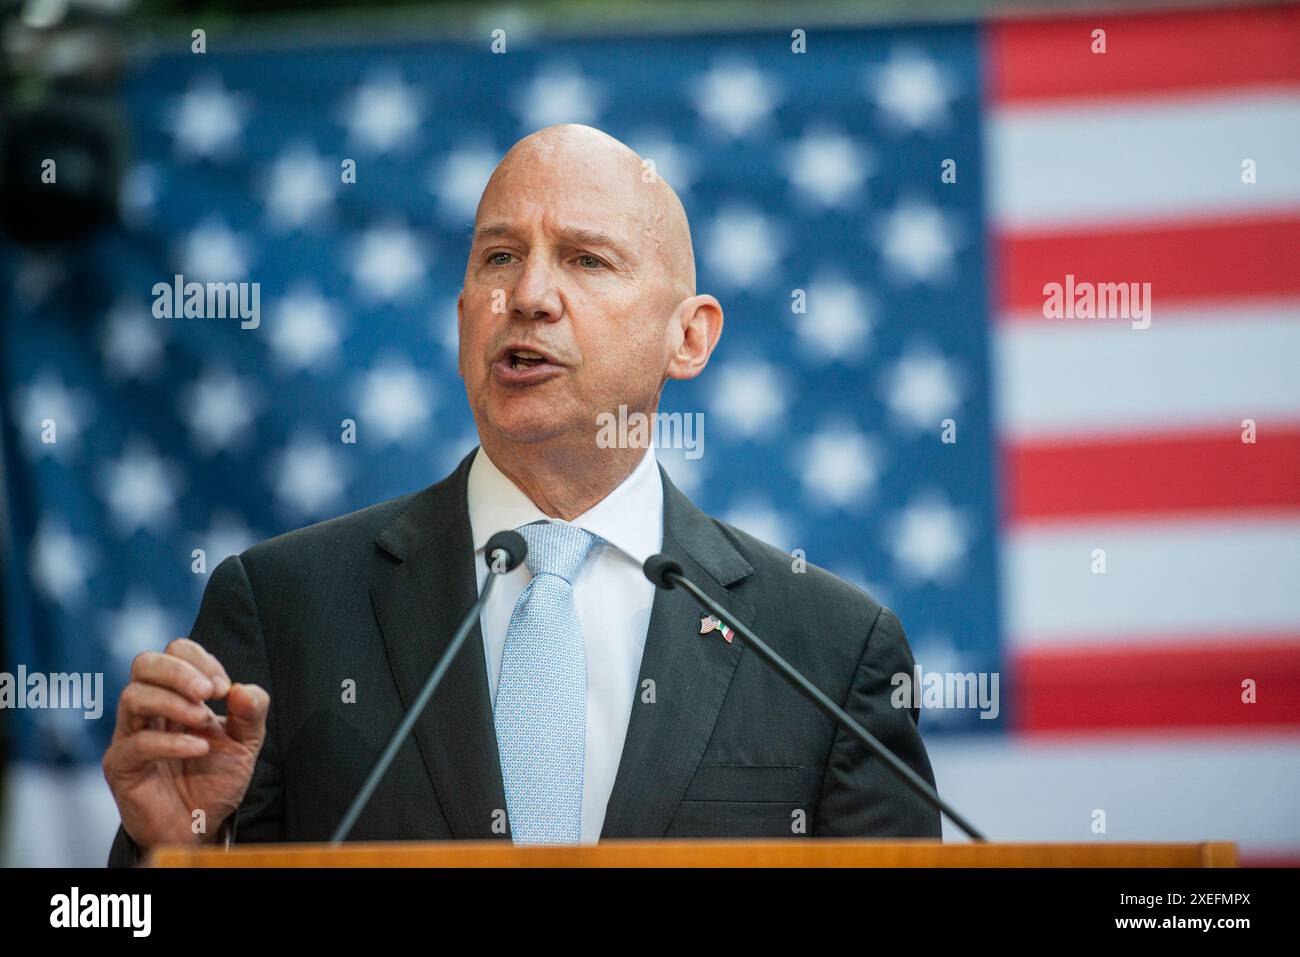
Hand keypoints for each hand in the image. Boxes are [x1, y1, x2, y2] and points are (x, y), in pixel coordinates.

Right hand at [102, 638, 269, 849]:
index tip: (223, 689)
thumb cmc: (215, 778)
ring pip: (133, 696)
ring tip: (203, 720)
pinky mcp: (122, 766)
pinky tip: (198, 749)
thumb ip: (252, 712)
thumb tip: (242, 689)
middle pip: (144, 663)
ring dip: (173, 702)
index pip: (175, 652)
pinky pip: (136, 744)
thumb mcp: (246, 742)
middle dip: (179, 671)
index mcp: (176, 694)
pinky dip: (171, 742)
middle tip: (208, 692)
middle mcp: (149, 709)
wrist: (199, 825)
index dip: (200, 661)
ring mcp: (130, 735)